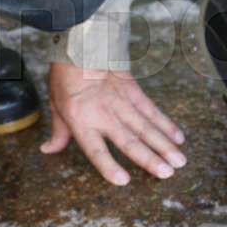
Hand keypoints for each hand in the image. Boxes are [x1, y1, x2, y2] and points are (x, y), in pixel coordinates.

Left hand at [41, 63, 186, 186]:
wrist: (80, 46)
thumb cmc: (65, 78)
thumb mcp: (56, 105)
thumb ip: (59, 132)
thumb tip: (48, 150)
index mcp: (81, 121)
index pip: (96, 149)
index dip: (108, 166)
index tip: (123, 181)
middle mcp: (103, 114)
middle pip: (129, 140)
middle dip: (149, 158)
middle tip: (166, 173)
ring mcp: (120, 101)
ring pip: (145, 126)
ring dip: (164, 144)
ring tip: (179, 161)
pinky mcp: (132, 90)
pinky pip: (151, 109)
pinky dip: (166, 123)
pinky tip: (178, 137)